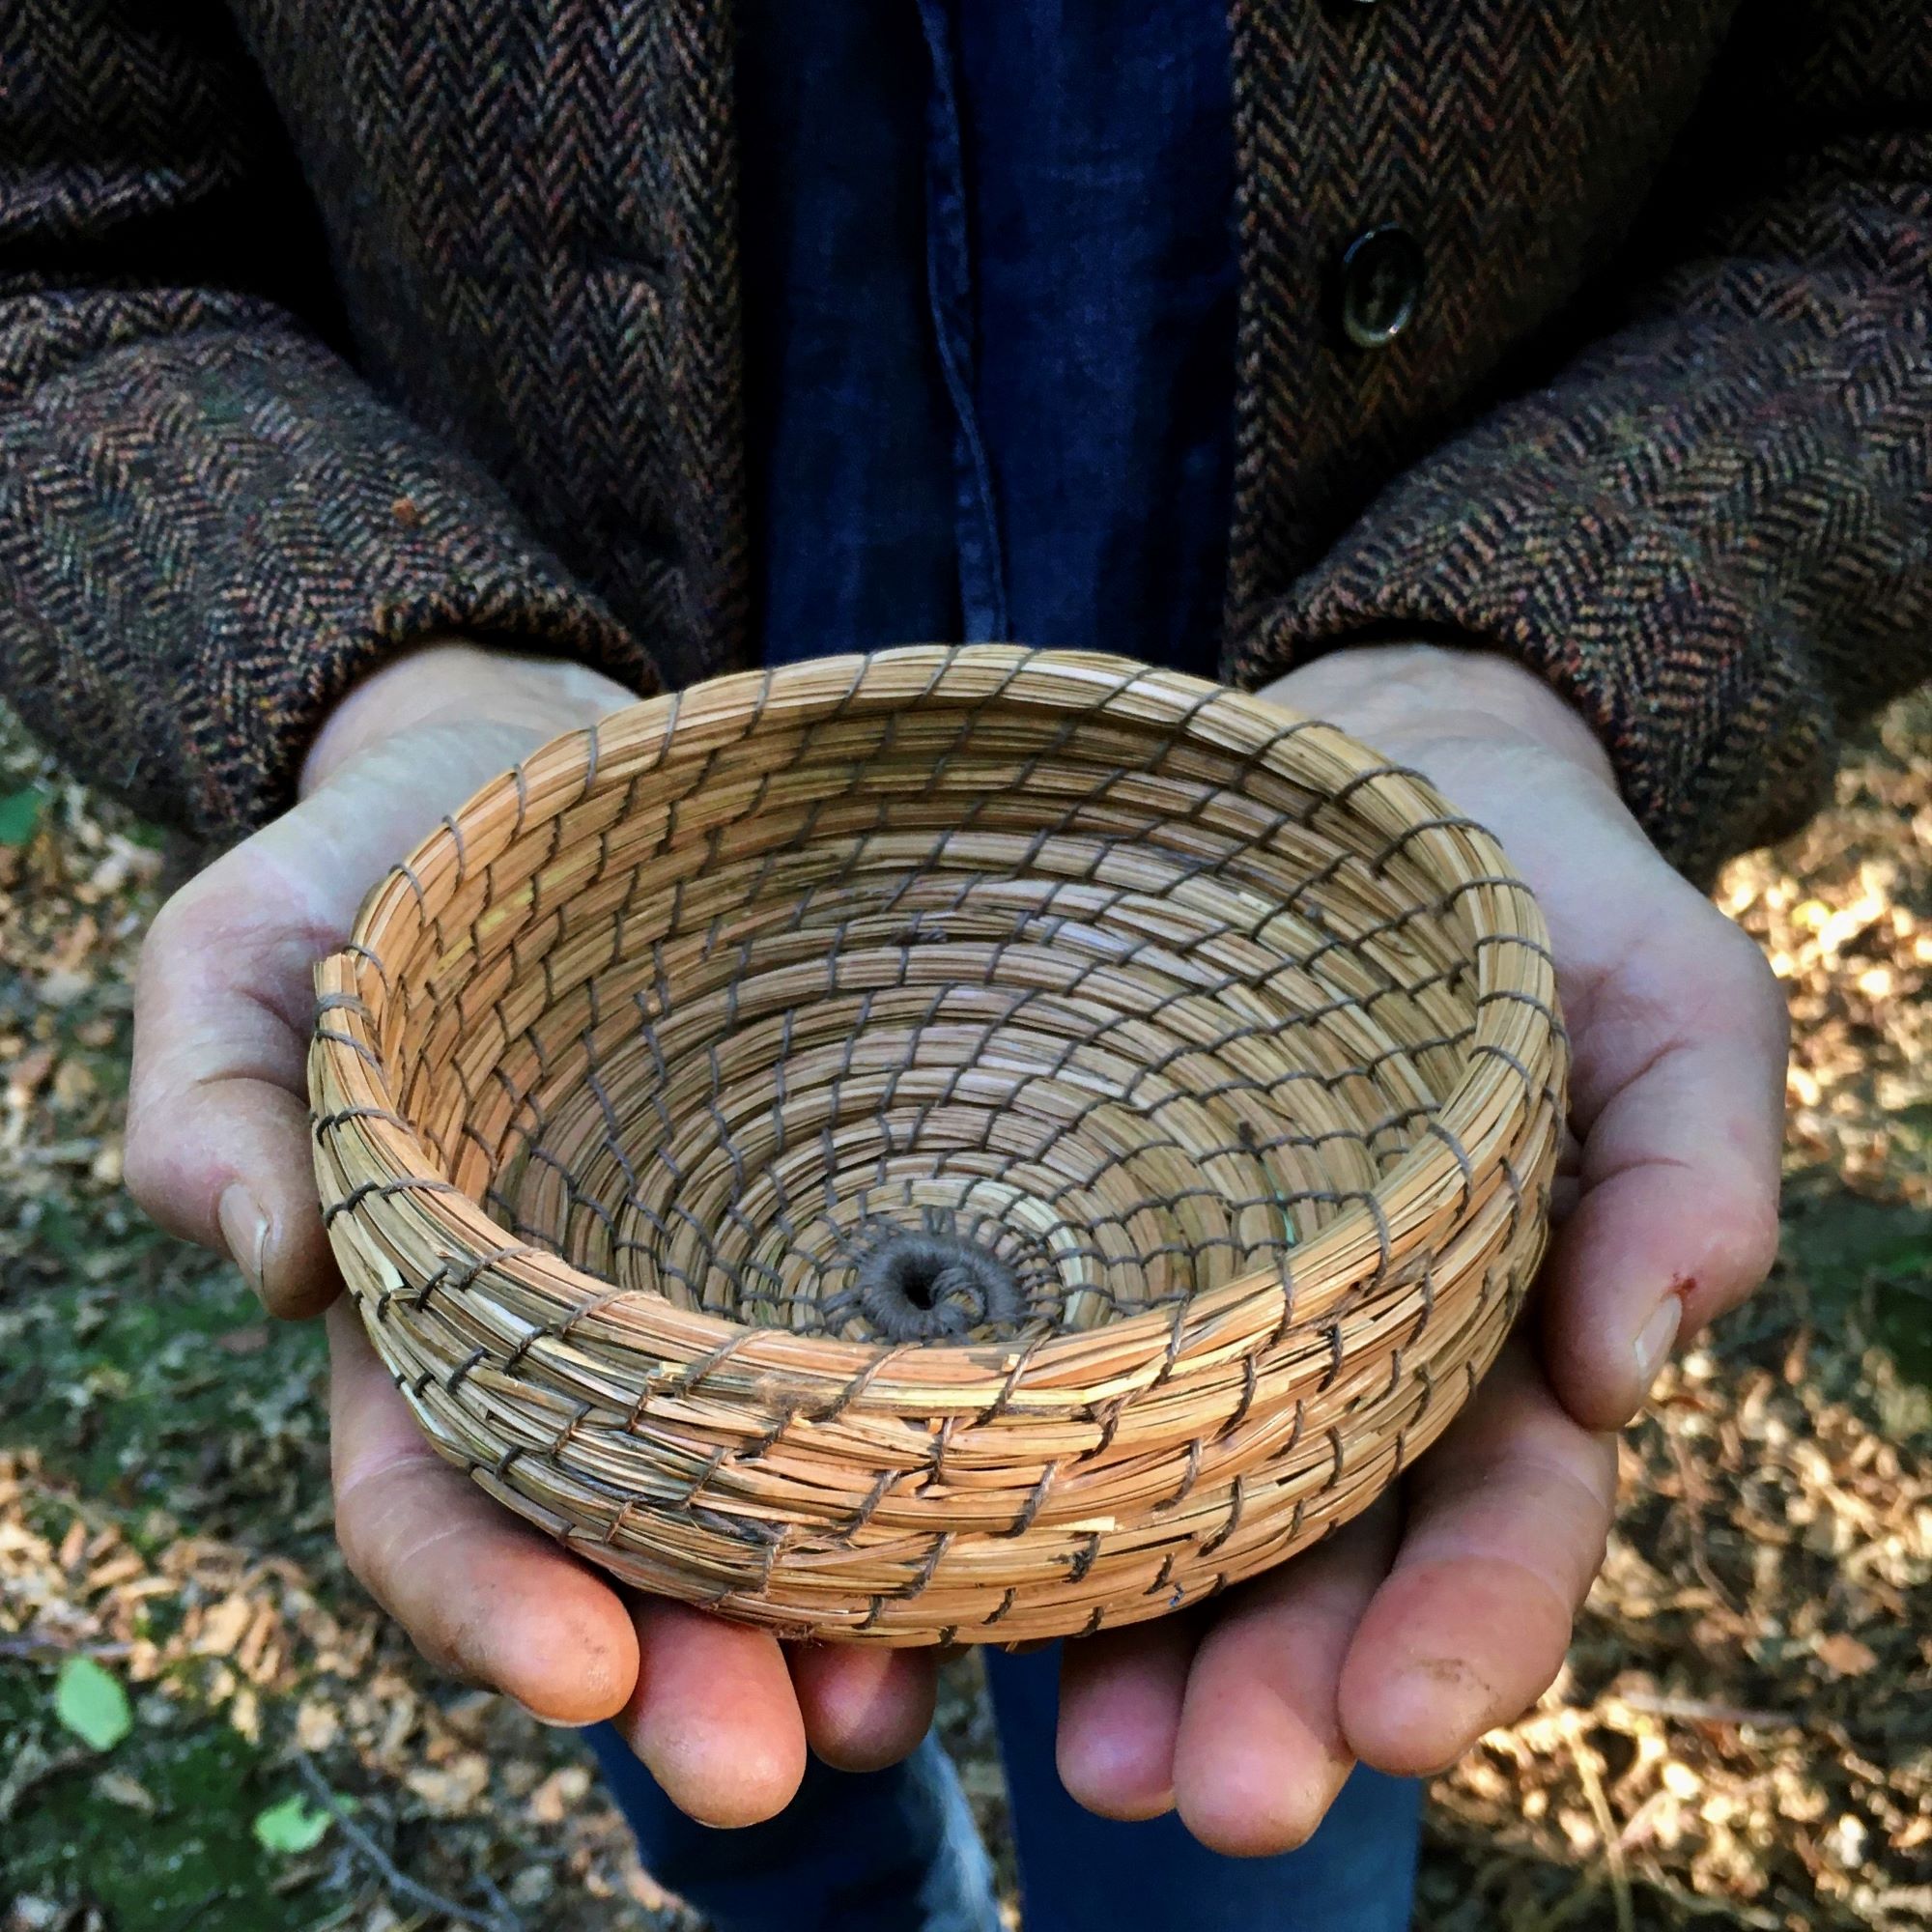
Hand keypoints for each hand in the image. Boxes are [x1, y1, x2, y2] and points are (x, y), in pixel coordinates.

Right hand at [124, 642, 935, 1824]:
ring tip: (910, 1694)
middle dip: (698, 1672)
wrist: (561, 774)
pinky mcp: (844, 1220)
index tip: (585, 1668)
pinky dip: (947, 1453)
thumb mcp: (254, 949)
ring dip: (842, 1614)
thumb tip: (268, 1267)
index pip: (438, 1496)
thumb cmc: (398, 861)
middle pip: (634, 1547)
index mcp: (430, 1315)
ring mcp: (728, 1289)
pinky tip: (1022, 1515)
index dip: (491, 1599)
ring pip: (783, 1491)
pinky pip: (897, 1350)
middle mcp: (591, 1343)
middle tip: (783, 1762)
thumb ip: (216, 1100)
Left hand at [1055, 642, 1786, 1852]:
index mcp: (1493, 1352)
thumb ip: (1691, 1168)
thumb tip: (1639, 1363)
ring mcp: (1194, 1341)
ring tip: (1074, 1755)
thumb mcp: (1666, 1008)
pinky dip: (971, 1508)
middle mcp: (1335, 1384)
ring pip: (1156, 1526)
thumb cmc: (1533, 917)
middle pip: (1310, 1569)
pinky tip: (908, 1597)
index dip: (1459, 1626)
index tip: (1400, 1717)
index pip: (1493, 1521)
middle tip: (1211, 1792)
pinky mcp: (1069, 1278)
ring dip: (1118, 1657)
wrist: (1364, 801)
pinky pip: (1016, 1398)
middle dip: (1272, 1694)